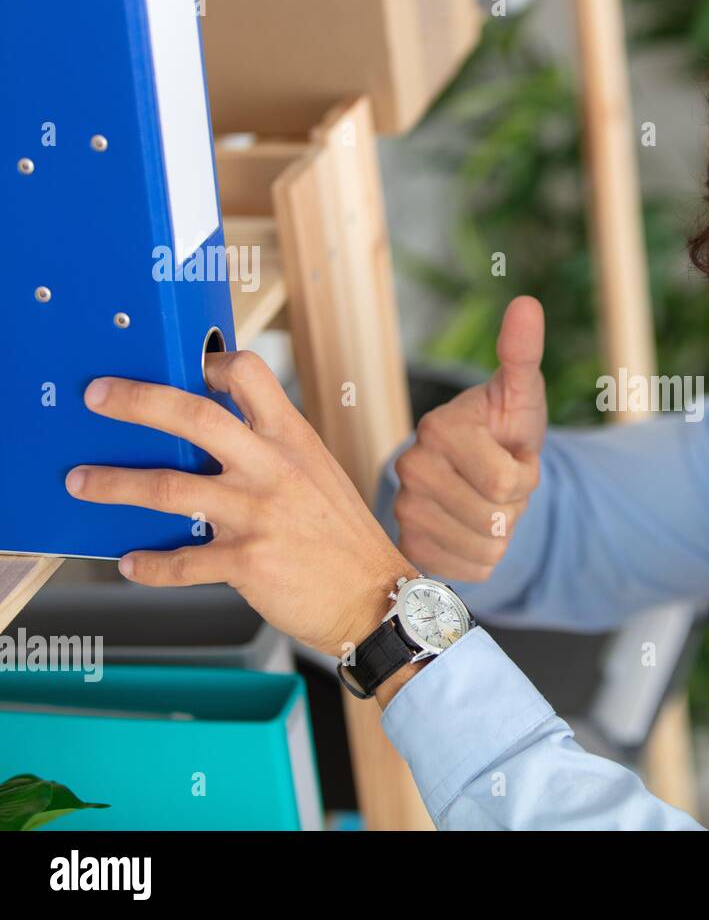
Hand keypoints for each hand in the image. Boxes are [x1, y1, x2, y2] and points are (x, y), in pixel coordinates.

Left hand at [65, 351, 416, 658]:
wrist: (373, 597)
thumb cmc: (345, 539)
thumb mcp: (320, 476)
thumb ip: (275, 454)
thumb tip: (218, 442)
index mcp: (294, 440)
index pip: (251, 376)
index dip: (210, 363)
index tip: (181, 366)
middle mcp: (273, 469)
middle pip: (193, 417)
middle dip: (135, 401)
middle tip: (97, 395)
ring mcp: (257, 515)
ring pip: (168, 489)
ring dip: (115, 484)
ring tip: (82, 482)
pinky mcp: (246, 562)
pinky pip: (180, 562)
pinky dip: (149, 565)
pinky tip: (132, 563)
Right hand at [394, 295, 545, 580]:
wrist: (480, 472)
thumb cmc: (504, 430)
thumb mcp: (521, 393)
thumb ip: (522, 353)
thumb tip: (527, 305)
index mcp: (439, 428)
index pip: (506, 480)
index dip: (525, 475)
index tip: (513, 456)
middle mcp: (411, 468)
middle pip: (495, 519)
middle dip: (514, 505)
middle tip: (500, 483)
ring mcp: (405, 511)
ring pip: (485, 548)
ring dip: (502, 532)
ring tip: (488, 502)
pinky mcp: (409, 548)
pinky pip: (470, 571)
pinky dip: (484, 556)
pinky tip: (472, 528)